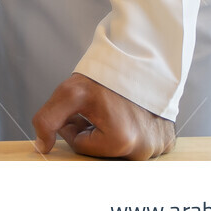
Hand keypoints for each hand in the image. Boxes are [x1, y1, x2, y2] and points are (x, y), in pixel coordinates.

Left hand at [32, 72, 175, 158]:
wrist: (139, 60)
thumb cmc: (106, 77)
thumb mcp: (69, 93)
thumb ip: (47, 120)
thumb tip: (43, 148)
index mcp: (121, 142)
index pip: (80, 146)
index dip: (74, 125)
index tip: (81, 109)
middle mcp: (144, 151)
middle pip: (101, 151)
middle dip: (92, 132)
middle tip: (97, 109)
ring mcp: (158, 148)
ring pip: (119, 149)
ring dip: (111, 132)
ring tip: (114, 110)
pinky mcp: (167, 142)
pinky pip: (139, 144)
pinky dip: (131, 132)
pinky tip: (130, 114)